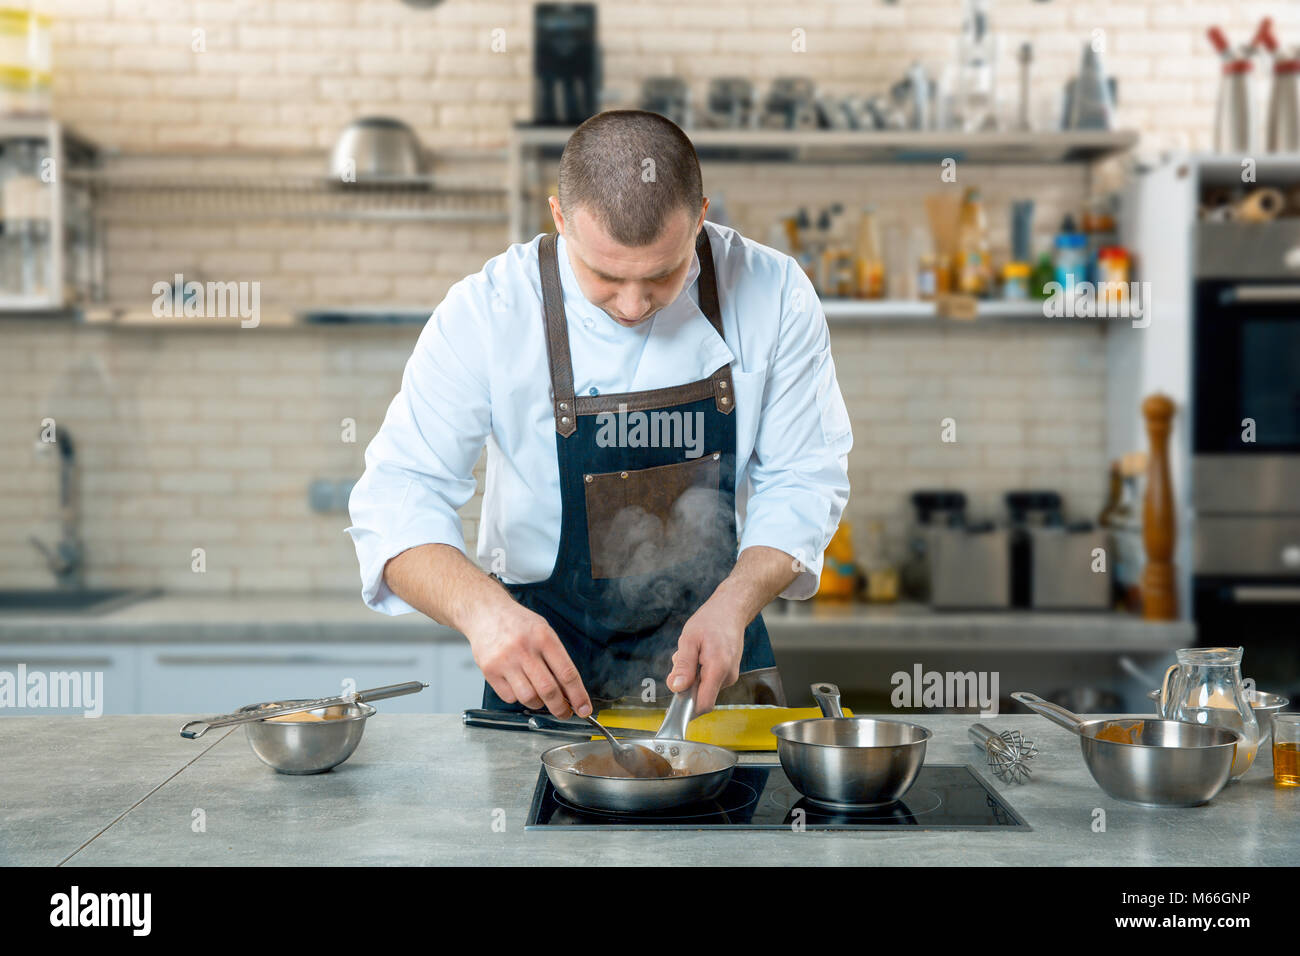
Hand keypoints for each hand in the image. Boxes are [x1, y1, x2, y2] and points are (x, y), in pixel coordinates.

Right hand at [463, 597, 591, 718]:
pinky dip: (518, 698)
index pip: (567, 673)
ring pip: (528, 698)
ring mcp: (505, 661)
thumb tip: (569, 691)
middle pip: (548, 690)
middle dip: (560, 708)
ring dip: (539, 704)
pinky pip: (509, 697)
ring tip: (540, 697)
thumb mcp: (544, 631)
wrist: (486, 612)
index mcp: (543, 637)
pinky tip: (520, 686)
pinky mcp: (489, 671)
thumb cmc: (518, 623)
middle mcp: (524, 649)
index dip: (578, 695)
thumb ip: (557, 658)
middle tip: (565, 713)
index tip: (584, 708)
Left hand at [665, 596, 745, 714]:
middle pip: (700, 696)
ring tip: (694, 652)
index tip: (675, 696)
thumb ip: (683, 665)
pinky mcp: (729, 673)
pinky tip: (700, 653)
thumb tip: (676, 688)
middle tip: (682, 658)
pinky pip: (709, 680)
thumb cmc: (711, 621)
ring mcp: (730, 676)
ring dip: (692, 675)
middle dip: (686, 683)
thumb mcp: (689, 639)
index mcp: (718, 669)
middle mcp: (728, 677)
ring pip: (703, 687)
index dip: (687, 707)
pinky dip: (700, 671)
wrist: (731, 610)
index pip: (704, 705)